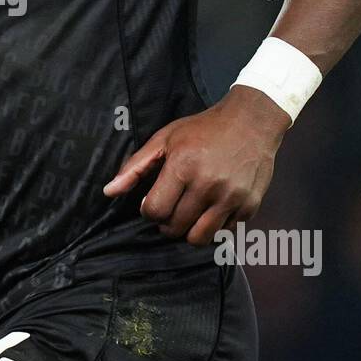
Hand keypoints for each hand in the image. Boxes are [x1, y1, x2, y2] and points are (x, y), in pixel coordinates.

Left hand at [102, 85, 290, 246]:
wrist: (252, 121)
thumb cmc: (204, 129)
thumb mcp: (165, 139)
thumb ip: (135, 167)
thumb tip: (109, 192)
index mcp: (183, 167)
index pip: (155, 211)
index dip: (150, 210)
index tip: (155, 201)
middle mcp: (208, 185)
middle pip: (175, 228)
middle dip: (167, 222)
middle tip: (172, 207)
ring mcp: (231, 197)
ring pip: (199, 238)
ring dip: (189, 230)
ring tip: (189, 213)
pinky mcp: (250, 206)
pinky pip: (224, 232)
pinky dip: (214, 225)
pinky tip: (213, 206)